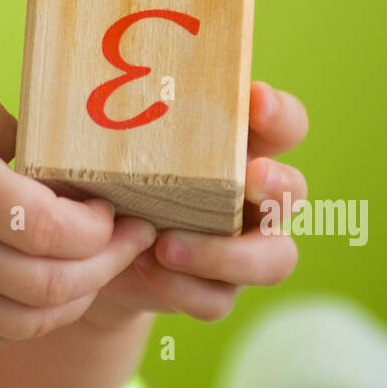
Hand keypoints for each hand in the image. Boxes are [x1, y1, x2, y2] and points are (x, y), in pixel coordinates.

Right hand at [0, 64, 155, 350]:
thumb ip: (4, 116)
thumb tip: (56, 159)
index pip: (49, 228)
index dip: (99, 226)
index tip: (116, 205)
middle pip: (53, 282)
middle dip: (110, 263)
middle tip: (135, 237)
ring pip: (35, 320)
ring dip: (83, 295)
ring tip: (103, 263)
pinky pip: (5, 337)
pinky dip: (43, 318)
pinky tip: (59, 287)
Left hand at [78, 81, 307, 331]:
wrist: (95, 253)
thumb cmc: (113, 178)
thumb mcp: (113, 149)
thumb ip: (123, 126)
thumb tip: (93, 87)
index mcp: (237, 148)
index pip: (284, 124)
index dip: (279, 113)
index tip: (255, 99)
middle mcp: (252, 198)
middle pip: (293, 190)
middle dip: (277, 183)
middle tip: (250, 176)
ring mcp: (243, 249)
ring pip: (274, 258)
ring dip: (226, 254)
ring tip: (167, 246)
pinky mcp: (217, 292)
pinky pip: (220, 300)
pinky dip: (184, 288)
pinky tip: (146, 269)